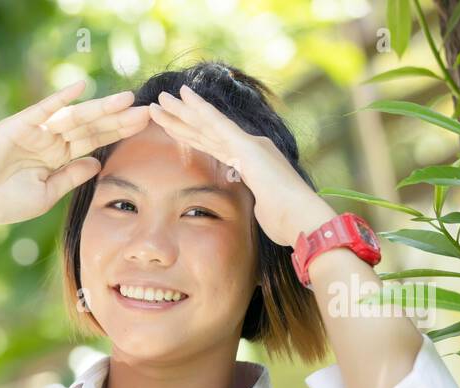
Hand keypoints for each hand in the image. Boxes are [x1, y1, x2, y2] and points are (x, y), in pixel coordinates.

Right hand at [0, 80, 151, 225]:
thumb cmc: (3, 202)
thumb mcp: (46, 195)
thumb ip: (71, 177)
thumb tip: (97, 163)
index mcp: (58, 158)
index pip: (94, 142)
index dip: (118, 133)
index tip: (144, 126)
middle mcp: (51, 141)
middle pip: (92, 127)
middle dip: (119, 119)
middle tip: (148, 111)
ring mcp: (36, 131)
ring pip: (75, 117)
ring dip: (100, 108)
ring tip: (127, 100)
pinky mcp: (19, 125)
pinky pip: (44, 109)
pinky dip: (61, 98)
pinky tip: (82, 88)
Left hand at [146, 84, 334, 247]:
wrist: (301, 219)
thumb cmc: (286, 220)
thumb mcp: (263, 208)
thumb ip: (257, 199)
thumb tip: (259, 204)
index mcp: (250, 161)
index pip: (213, 146)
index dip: (192, 135)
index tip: (173, 126)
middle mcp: (249, 147)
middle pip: (206, 132)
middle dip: (181, 119)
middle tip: (158, 106)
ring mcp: (249, 144)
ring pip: (207, 124)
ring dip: (182, 111)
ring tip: (161, 99)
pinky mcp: (247, 147)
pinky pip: (218, 123)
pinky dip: (200, 109)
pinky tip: (185, 96)